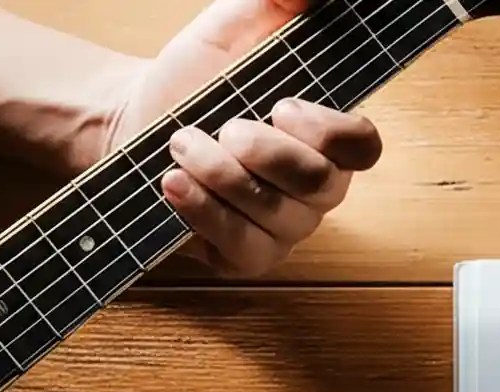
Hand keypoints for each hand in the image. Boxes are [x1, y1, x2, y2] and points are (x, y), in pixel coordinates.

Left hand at [93, 0, 381, 276]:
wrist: (136, 119)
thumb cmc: (195, 77)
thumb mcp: (233, 26)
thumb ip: (276, 2)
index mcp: (326, 135)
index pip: (363, 146)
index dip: (330, 133)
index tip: (281, 106)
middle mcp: (316, 187)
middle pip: (320, 186)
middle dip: (264, 154)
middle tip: (222, 127)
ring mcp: (285, 227)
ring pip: (277, 217)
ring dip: (221, 175)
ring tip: (180, 143)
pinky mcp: (246, 257)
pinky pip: (243, 247)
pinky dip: (204, 212)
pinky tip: (174, 184)